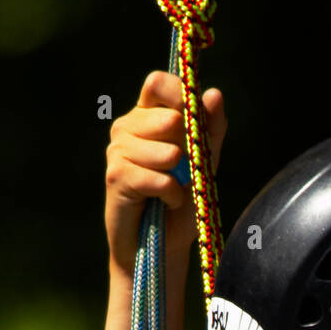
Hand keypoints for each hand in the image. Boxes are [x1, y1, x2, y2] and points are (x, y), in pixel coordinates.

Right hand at [105, 70, 226, 276]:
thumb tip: (214, 94)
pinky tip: (165, 203)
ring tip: (172, 191)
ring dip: (181, 179)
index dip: (180, 95)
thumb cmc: (182, 203)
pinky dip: (172, 196)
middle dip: (188, 150)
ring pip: (168, 153)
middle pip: (168, 118)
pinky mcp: (116, 176)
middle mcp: (127, 127)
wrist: (161, 246)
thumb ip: (211, 128)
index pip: (158, 83)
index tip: (194, 118)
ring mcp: (118, 150)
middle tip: (182, 171)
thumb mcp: (205, 162)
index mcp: (147, 115)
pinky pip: (160, 179)